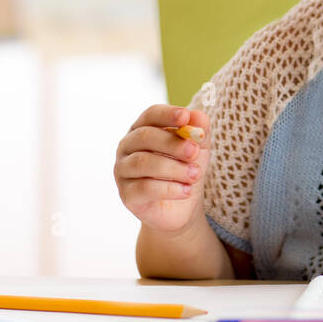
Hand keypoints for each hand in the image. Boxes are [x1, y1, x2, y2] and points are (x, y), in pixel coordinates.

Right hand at [115, 104, 210, 233]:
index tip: (185, 116)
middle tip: (194, 151)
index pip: (150, 115)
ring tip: (195, 174)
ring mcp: (123, 171)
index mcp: (143, 129)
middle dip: (172, 143)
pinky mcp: (126, 195)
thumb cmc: (185, 169)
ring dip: (173, 168)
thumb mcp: (199, 148)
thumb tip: (198, 116)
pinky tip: (186, 190)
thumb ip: (199, 131)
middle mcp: (127, 147)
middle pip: (144, 137)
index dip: (167, 114)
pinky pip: (144, 188)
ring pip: (143, 162)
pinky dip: (169, 189)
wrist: (182, 207)